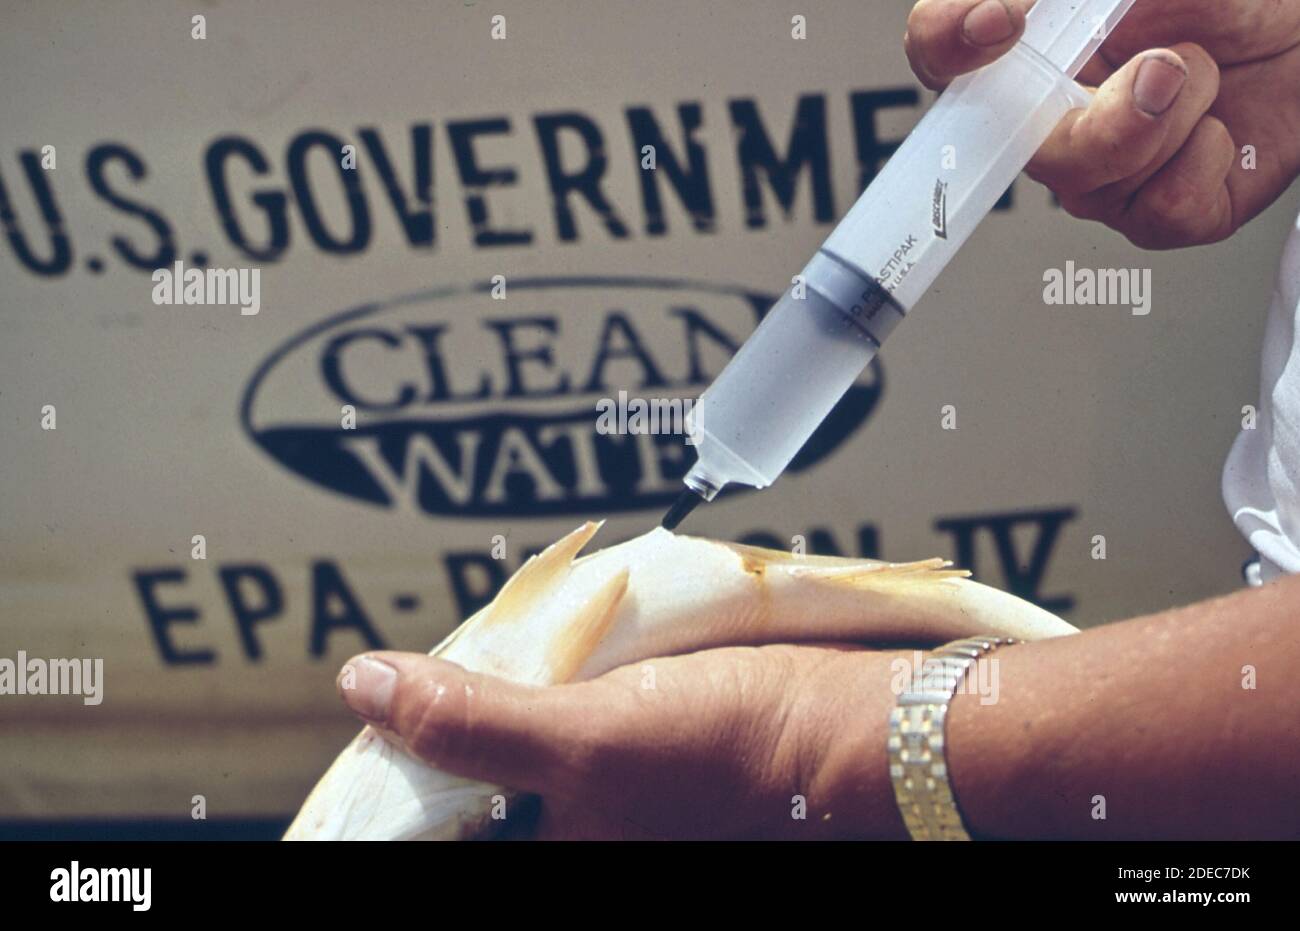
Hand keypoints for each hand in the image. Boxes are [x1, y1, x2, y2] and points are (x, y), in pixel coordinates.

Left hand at [340, 645, 912, 839]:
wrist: (845, 728)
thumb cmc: (727, 750)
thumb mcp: (588, 738)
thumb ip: (471, 720)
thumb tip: (364, 685)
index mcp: (557, 862)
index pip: (434, 829)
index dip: (395, 771)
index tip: (379, 715)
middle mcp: (575, 844)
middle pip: (466, 789)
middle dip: (442, 728)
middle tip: (436, 672)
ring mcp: (601, 809)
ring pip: (510, 753)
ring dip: (492, 701)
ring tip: (491, 658)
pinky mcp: (626, 765)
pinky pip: (556, 731)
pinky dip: (540, 690)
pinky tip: (545, 658)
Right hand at [904, 0, 1299, 247]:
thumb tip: (1003, 6)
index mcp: (1039, 50)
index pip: (942, 53)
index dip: (946, 45)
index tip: (1000, 24)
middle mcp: (1058, 118)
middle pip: (1024, 149)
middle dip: (1106, 116)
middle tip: (1167, 64)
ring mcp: (1105, 174)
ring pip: (1094, 182)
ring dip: (1173, 112)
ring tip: (1202, 71)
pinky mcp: (1161, 213)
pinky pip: (1160, 210)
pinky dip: (1209, 157)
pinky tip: (1222, 130)